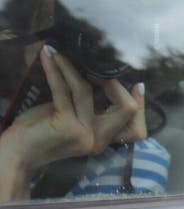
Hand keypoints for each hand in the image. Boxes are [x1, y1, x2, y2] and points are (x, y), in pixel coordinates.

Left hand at [0, 45, 145, 199]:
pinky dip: (55, 69)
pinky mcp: (65, 125)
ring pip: (86, 91)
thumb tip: (101, 77)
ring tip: (61, 53)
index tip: (137, 84)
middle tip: (98, 69)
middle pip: (125, 110)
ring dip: (72, 67)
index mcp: (102, 141)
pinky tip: (48, 55)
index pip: (136, 129)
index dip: (140, 105)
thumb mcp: (72, 120)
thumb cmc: (41, 134)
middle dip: (116, 85)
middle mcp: (97, 140)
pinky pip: (63, 89)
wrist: (18, 154)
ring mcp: (83, 133)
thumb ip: (88, 107)